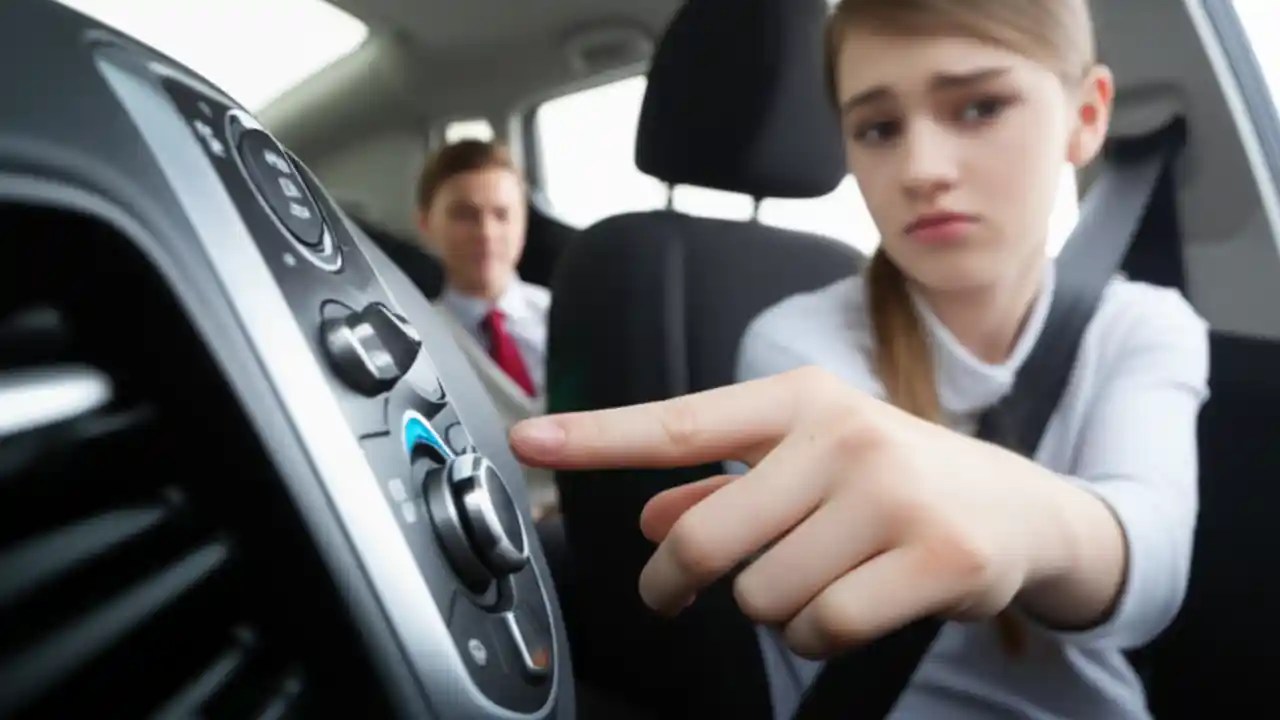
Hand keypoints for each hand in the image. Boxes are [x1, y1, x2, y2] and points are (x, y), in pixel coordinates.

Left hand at [509, 367, 1123, 658]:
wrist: (1021, 508)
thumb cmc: (896, 480)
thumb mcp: (811, 463)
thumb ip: (725, 486)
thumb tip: (652, 518)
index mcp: (800, 399)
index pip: (678, 423)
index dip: (594, 437)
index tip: (527, 443)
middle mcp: (843, 434)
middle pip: (705, 538)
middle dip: (675, 583)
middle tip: (672, 594)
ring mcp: (893, 494)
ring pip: (760, 594)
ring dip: (767, 609)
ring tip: (814, 580)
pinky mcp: (935, 556)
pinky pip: (820, 628)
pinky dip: (813, 637)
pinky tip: (847, 607)